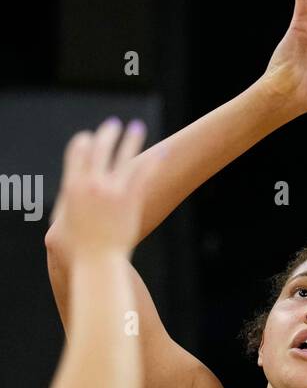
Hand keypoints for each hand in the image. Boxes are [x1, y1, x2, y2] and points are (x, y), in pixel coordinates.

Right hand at [51, 118, 146, 258]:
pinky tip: (161, 152)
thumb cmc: (79, 249)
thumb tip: (68, 194)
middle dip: (107, 134)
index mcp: (72, 187)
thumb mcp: (65, 222)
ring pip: (124, 157)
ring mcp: (112, 191)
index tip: (88, 136)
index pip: (76, 154)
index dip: (83, 142)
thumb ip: (68, 204)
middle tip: (113, 124)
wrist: (97, 262)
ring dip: (132, 139)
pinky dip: (153, 161)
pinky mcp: (130, 200)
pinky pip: (143, 175)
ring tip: (138, 127)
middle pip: (100, 150)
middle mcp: (92, 185)